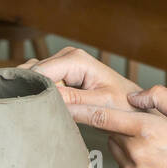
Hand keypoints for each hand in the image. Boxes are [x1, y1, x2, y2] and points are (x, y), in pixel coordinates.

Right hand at [20, 46, 139, 111]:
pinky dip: (41, 93)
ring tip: (50, 110)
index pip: (40, 72)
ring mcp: (62, 62)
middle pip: (35, 73)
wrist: (131, 105)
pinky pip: (41, 80)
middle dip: (36, 92)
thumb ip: (74, 99)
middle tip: (45, 112)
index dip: (36, 91)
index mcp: (76, 59)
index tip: (38, 110)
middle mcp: (67, 55)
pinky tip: (50, 105)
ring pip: (35, 76)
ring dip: (39, 93)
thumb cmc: (122, 104)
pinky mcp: (60, 72)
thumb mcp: (101, 104)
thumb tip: (48, 96)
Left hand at [69, 84, 166, 167]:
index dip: (76, 107)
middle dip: (120, 126)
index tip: (56, 101)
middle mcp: (136, 153)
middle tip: (146, 129)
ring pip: (118, 151)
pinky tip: (160, 167)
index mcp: (147, 130)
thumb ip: (159, 97)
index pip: (101, 115)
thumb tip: (134, 96)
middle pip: (111, 132)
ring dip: (129, 145)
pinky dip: (136, 165)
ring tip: (160, 151)